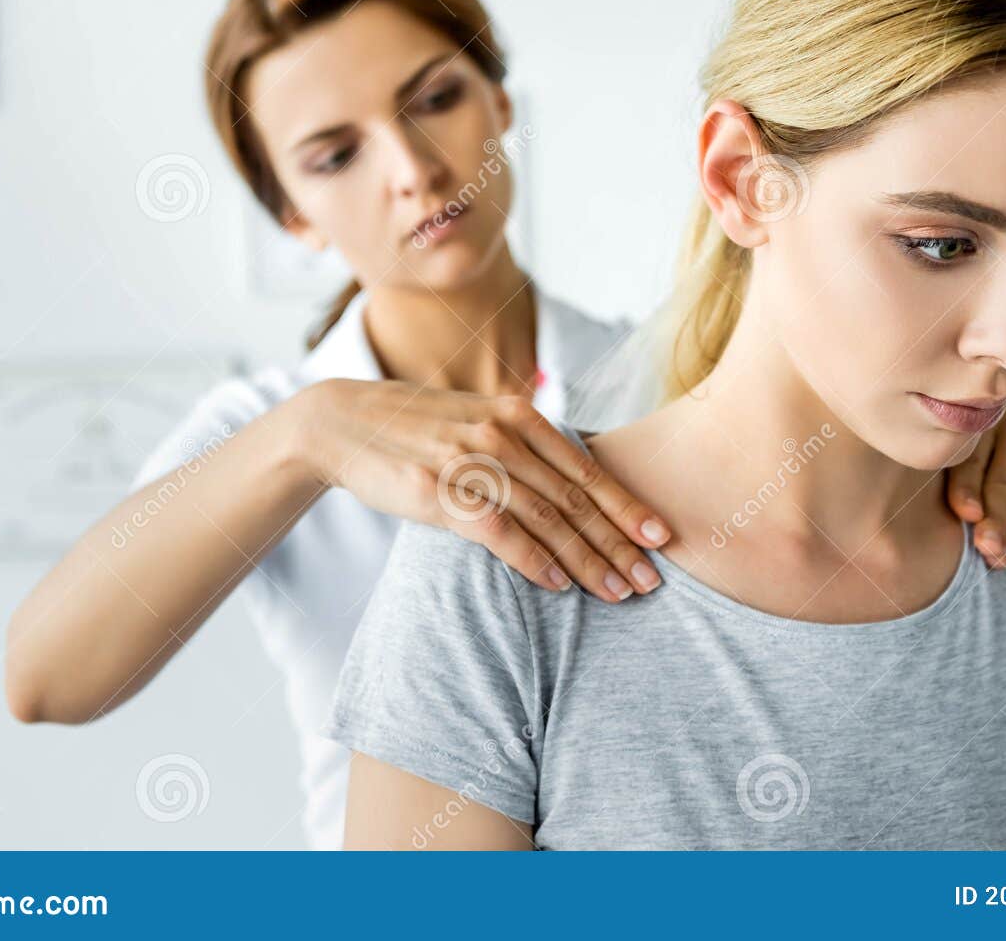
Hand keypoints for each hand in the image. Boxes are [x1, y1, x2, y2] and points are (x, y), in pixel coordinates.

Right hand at [297, 379, 667, 601]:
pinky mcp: (440, 493)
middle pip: (575, 498)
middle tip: (652, 579)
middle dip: (619, 542)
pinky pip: (501, 533)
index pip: (586, 468)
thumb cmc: (418, 427)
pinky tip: (559, 586)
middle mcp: (502, 435)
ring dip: (588, 560)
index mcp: (519, 414)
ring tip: (618, 592)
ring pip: (547, 519)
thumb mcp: (477, 418)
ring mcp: (472, 462)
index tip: (661, 536)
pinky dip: (535, 561)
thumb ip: (523, 441)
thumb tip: (572, 476)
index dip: (627, 505)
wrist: (344, 423)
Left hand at [944, 359, 1005, 567]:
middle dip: (993, 520)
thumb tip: (964, 527)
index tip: (967, 516)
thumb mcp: (1001, 432)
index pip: (973, 462)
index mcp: (991, 424)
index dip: (967, 489)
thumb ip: (980, 470)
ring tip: (1005, 555)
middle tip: (986, 551)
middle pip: (1002, 481)